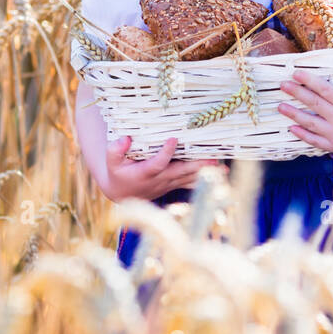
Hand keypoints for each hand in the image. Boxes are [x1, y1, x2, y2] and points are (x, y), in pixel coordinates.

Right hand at [101, 136, 219, 201]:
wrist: (122, 194)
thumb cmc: (117, 173)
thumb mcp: (111, 162)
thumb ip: (115, 150)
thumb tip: (125, 139)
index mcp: (145, 173)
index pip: (157, 163)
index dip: (165, 153)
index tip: (173, 139)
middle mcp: (159, 180)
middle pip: (180, 172)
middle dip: (197, 165)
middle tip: (213, 158)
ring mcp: (168, 183)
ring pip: (189, 177)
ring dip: (205, 172)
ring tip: (221, 167)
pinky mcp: (174, 184)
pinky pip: (191, 182)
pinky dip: (205, 176)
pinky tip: (221, 174)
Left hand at [278, 61, 332, 158]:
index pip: (324, 89)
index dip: (308, 80)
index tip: (295, 73)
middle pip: (313, 103)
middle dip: (296, 93)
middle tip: (282, 85)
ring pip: (310, 123)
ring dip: (293, 114)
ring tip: (280, 106)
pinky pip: (315, 141)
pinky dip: (302, 135)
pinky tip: (292, 128)